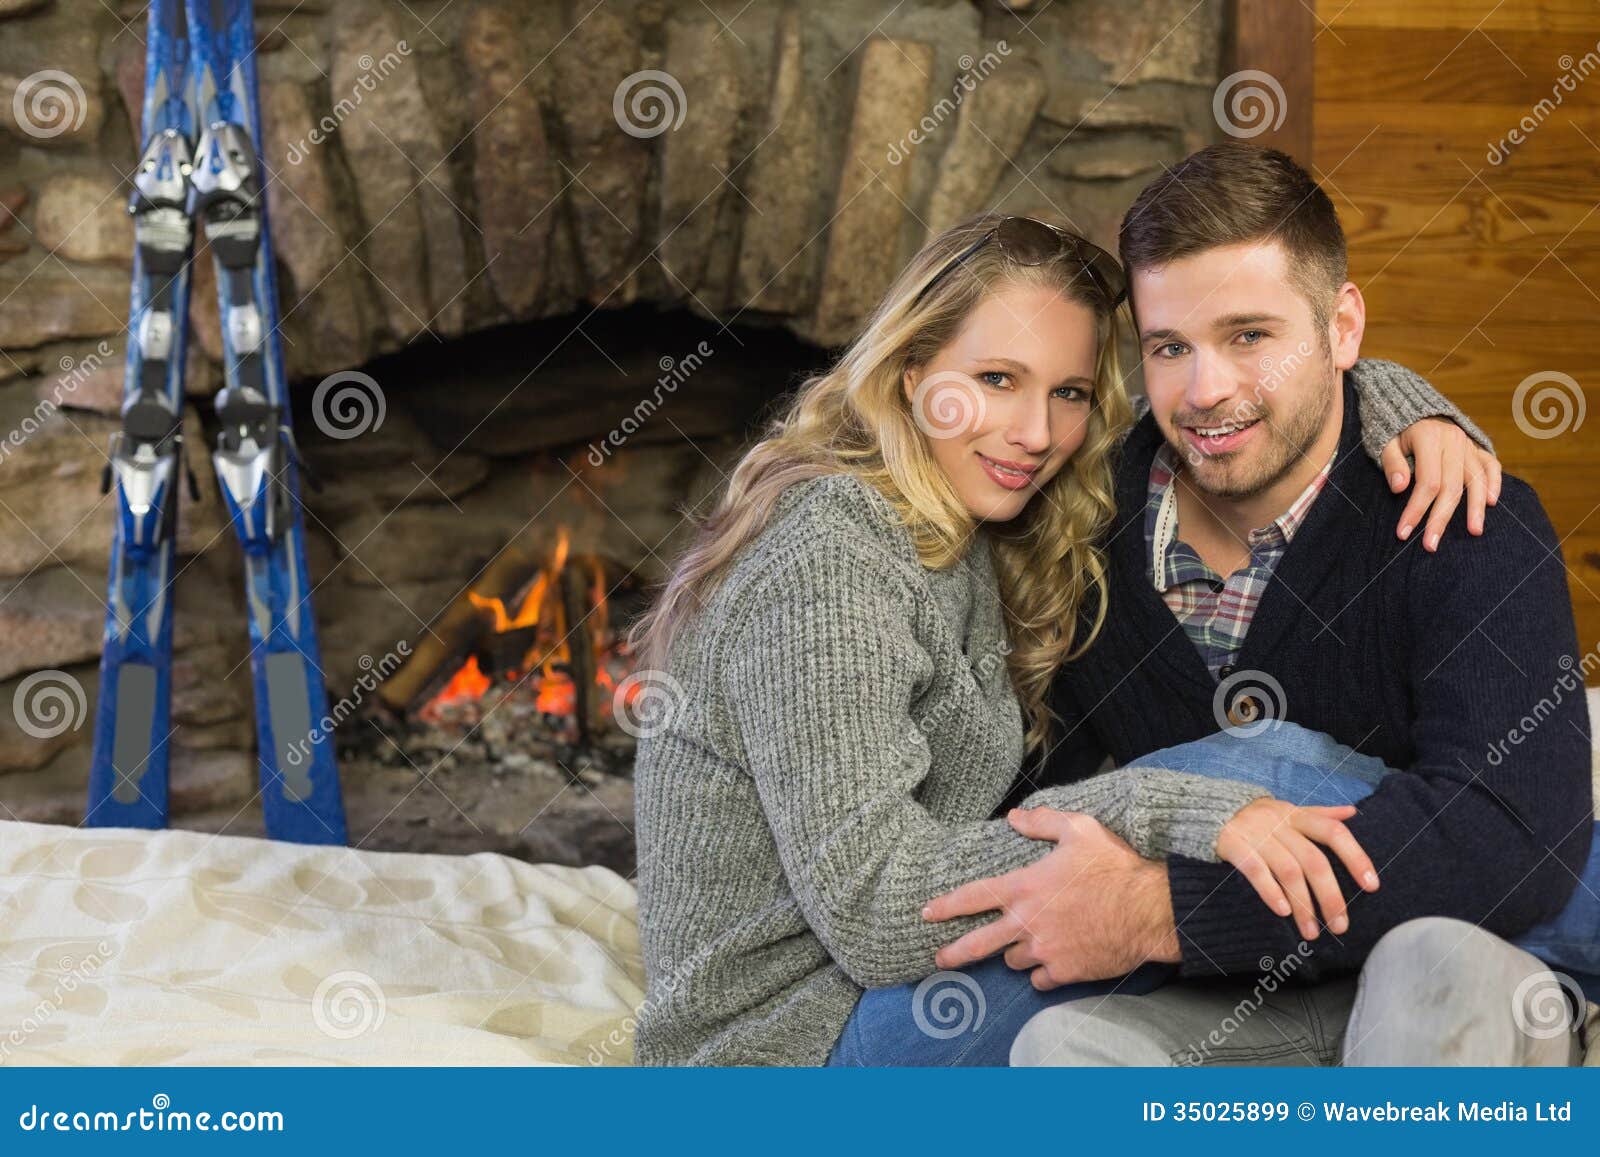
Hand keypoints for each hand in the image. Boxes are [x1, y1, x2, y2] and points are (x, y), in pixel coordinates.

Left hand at [922, 808, 1179, 989]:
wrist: (1149, 909)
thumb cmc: (1114, 866)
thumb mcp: (1079, 829)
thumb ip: (1042, 822)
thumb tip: (1014, 816)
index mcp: (1024, 887)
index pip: (973, 897)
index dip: (946, 905)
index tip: (926, 913)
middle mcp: (1027, 922)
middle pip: (978, 943)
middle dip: (954, 953)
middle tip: (939, 959)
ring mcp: (1045, 950)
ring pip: (1014, 960)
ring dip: (1016, 953)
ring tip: (1031, 943)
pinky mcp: (1065, 971)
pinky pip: (1041, 980)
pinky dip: (1043, 974)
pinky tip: (1053, 963)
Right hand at [1214, 799, 1380, 939]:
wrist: (1208, 809)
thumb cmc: (1257, 818)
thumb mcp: (1288, 811)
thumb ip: (1320, 814)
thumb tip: (1352, 813)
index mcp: (1297, 815)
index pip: (1334, 833)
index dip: (1356, 857)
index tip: (1372, 886)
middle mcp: (1279, 823)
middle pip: (1313, 860)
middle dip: (1330, 896)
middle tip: (1340, 926)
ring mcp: (1256, 834)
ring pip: (1288, 871)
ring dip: (1303, 905)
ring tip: (1311, 932)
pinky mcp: (1234, 845)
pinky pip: (1255, 870)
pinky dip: (1271, 892)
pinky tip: (1283, 912)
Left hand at [1381, 417, 1501, 549]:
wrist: (1414, 408)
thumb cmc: (1396, 430)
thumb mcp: (1386, 441)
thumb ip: (1392, 463)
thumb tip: (1399, 488)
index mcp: (1429, 438)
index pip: (1427, 482)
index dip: (1416, 509)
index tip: (1403, 533)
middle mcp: (1454, 440)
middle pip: (1452, 486)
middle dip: (1441, 518)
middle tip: (1431, 545)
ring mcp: (1468, 444)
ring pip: (1476, 479)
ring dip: (1475, 507)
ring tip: (1474, 531)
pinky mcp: (1477, 446)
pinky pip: (1491, 465)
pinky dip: (1494, 482)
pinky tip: (1491, 502)